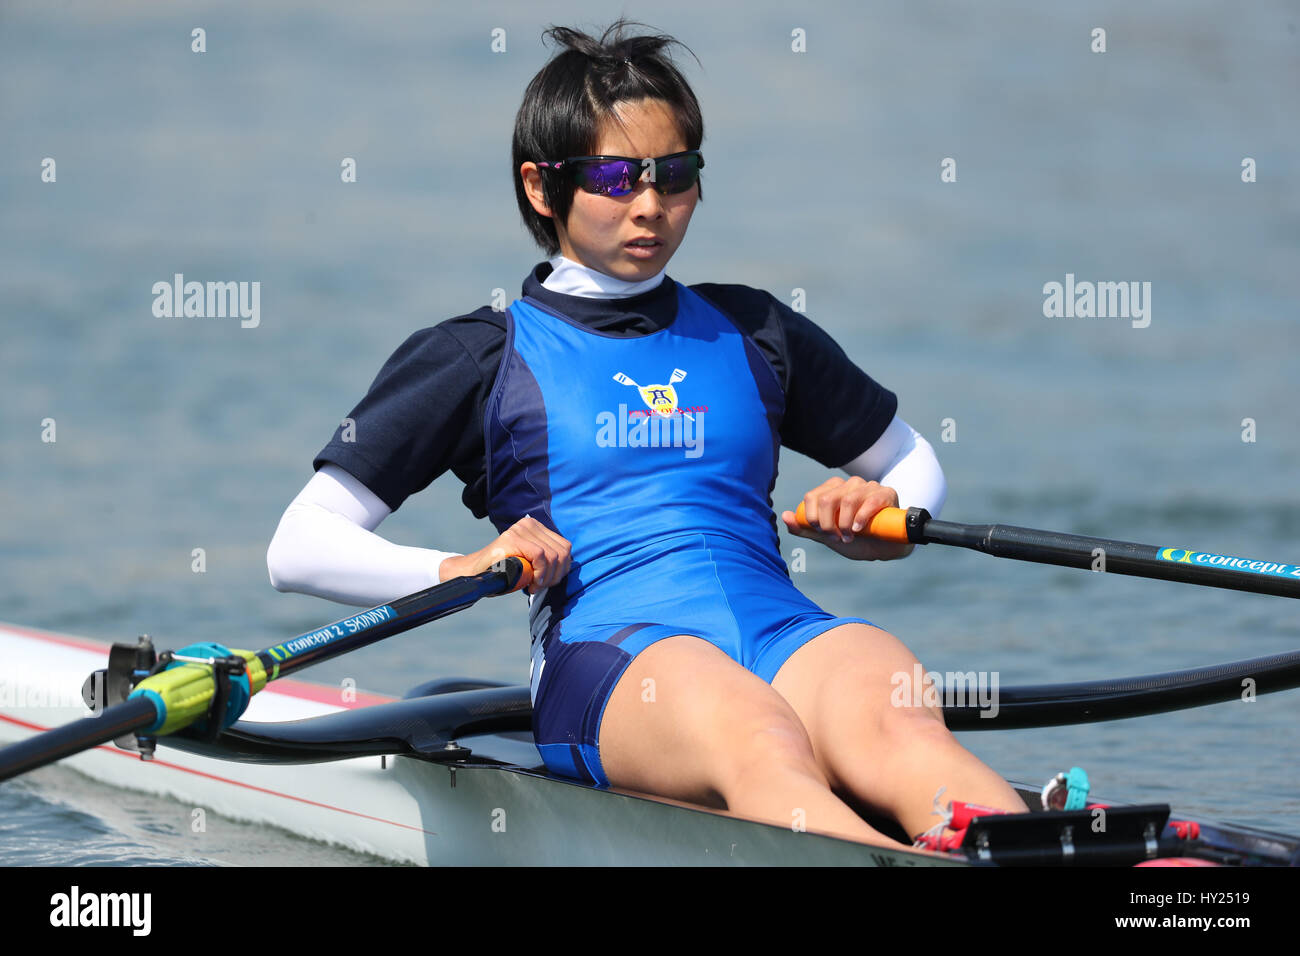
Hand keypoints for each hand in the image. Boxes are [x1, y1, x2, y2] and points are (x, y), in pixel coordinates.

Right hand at [440, 515, 571, 593]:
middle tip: (540, 586)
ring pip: (553, 555)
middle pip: (562, 552)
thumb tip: (565, 566)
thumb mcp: (530, 563)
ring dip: (547, 577)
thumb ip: (547, 560)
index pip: (564, 547)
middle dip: (556, 575)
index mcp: (536, 527)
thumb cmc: (503, 572)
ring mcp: (520, 529)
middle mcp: (529, 524)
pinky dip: (540, 573)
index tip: (547, 582)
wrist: (475, 574)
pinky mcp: (512, 538)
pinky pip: (541, 555)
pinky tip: (531, 583)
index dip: (562, 569)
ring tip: (534, 586)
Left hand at [780, 476, 913, 560]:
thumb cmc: (856, 539)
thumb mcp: (827, 536)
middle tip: (837, 538)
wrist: (885, 548)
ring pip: (848, 500)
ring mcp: (869, 486)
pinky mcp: (886, 493)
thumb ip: (805, 528)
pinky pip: (869, 501)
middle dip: (828, 524)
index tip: (824, 534)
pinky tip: (859, 530)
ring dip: (845, 524)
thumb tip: (784, 516)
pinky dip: (861, 519)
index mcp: (833, 489)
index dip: (814, 518)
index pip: (812, 497)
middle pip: (827, 499)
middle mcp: (850, 484)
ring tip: (850, 537)